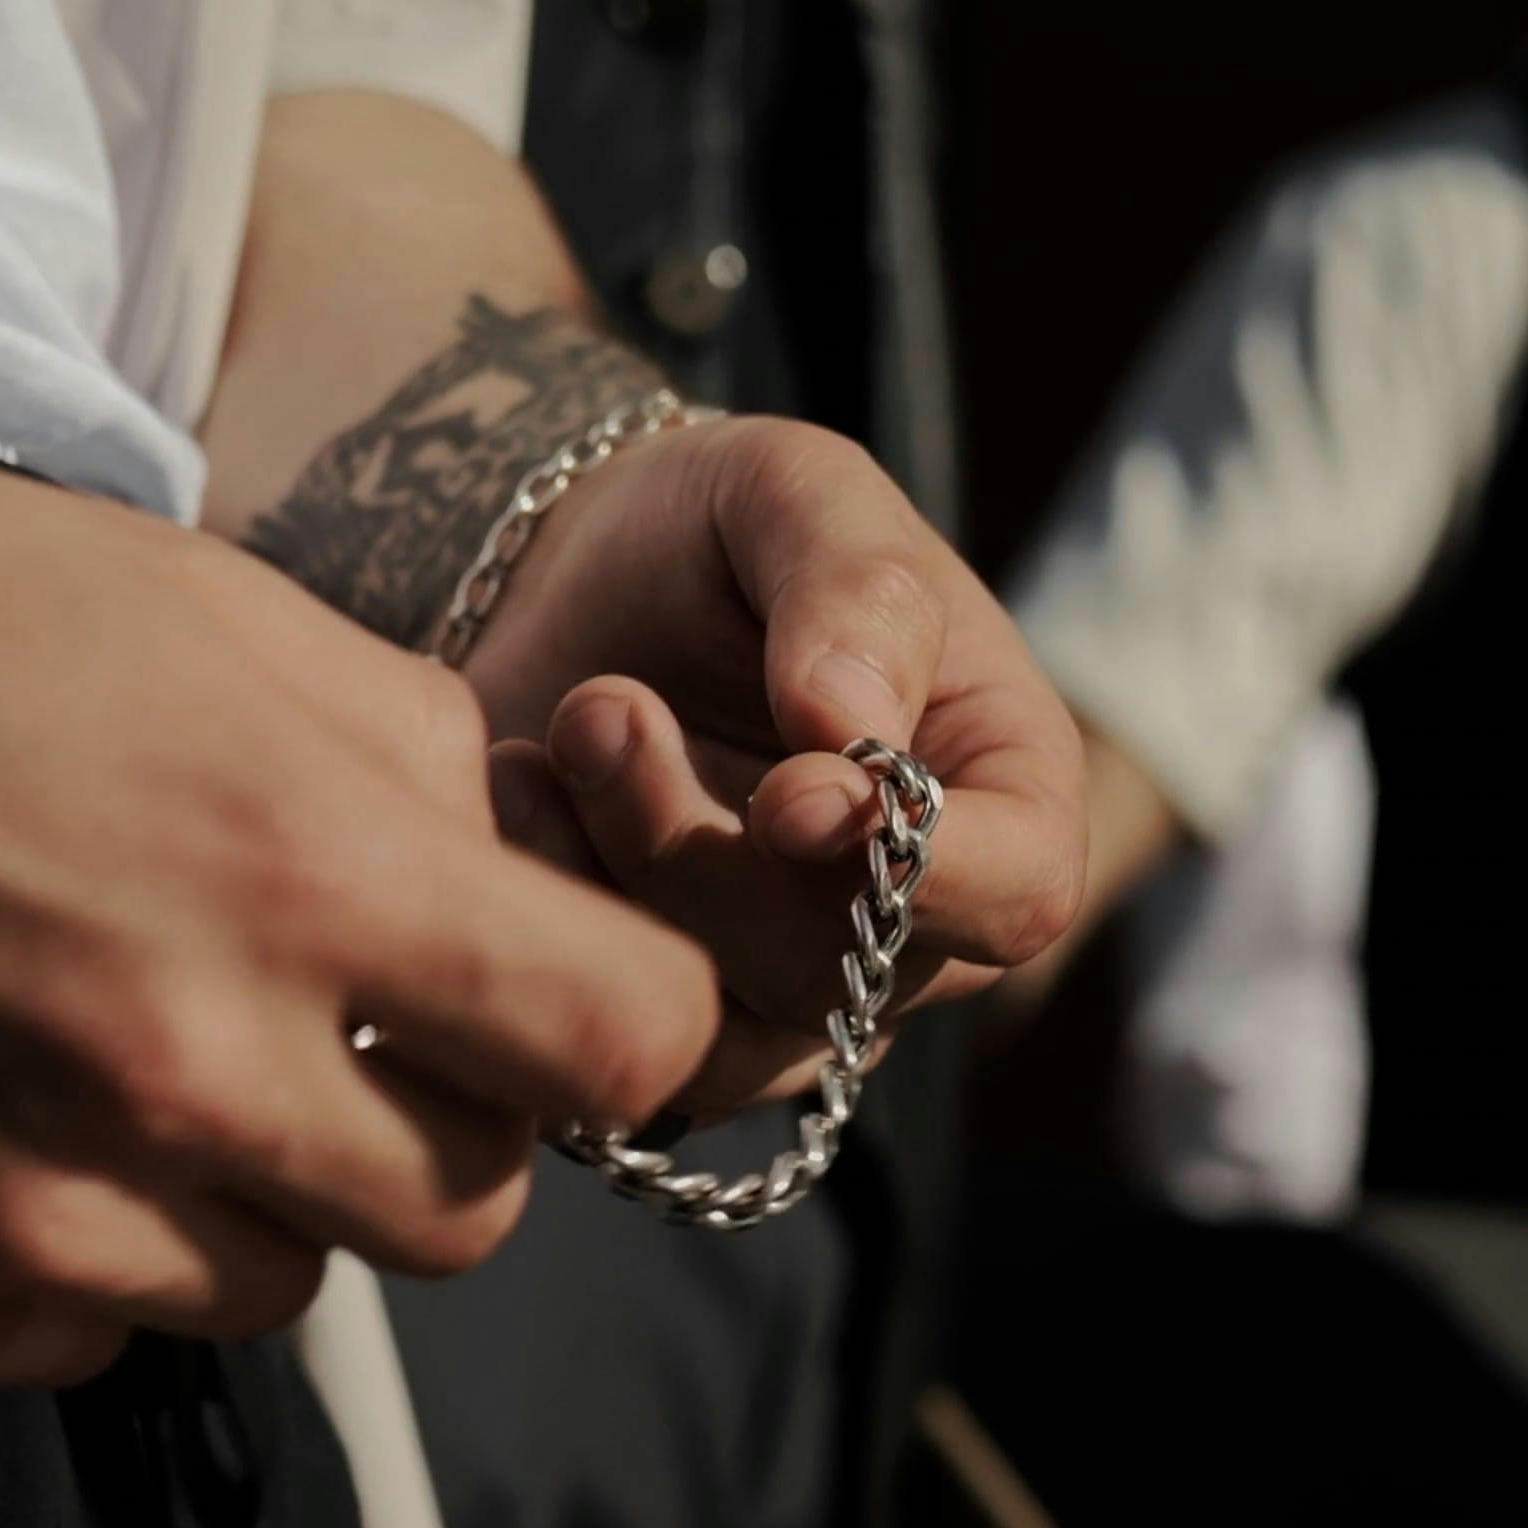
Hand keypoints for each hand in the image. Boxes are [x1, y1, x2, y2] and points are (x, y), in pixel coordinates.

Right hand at [0, 392, 715, 1379]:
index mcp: (294, 863)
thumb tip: (527, 873)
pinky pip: (100, 1335)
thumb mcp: (184, 598)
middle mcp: (183, 1071)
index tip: (558, 1000)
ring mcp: (40, 1215)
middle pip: (470, 1216)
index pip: (625, 1044)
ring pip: (286, 1291)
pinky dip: (84, 1250)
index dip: (615, 1022)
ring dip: (253, 1195)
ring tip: (115, 1047)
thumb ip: (403, 745)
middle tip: (322, 1028)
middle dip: (434, 1126)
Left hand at [466, 411, 1086, 1115]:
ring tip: (560, 726)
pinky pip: (610, 1033)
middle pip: (840, 977)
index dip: (923, 873)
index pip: (1018, 895)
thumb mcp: (792, 493)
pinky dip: (547, 914)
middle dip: (705, 857)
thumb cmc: (717, 535)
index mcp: (997, 791)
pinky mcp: (661, 1021)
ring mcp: (782, 995)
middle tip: (606, 710)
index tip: (793, 797)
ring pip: (720, 1034)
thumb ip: (853, 590)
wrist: (568, 584)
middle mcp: (909, 924)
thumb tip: (851, 732)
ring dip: (618, 878)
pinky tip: (509, 788)